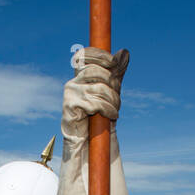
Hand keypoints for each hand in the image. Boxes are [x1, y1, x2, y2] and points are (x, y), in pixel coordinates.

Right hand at [56, 48, 131, 194]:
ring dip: (112, 101)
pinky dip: (107, 110)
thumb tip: (124, 52)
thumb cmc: (98, 116)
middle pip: (98, 72)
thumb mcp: (110, 91)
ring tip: (114, 111)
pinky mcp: (70, 107)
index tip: (115, 65)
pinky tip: (110, 116)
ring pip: (99, 89)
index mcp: (80, 75)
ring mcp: (70, 94)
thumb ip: (116, 72)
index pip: (87, 55)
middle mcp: (73, 82)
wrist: (87, 142)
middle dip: (113, 85)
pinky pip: (95, 103)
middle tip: (117, 100)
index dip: (102, 56)